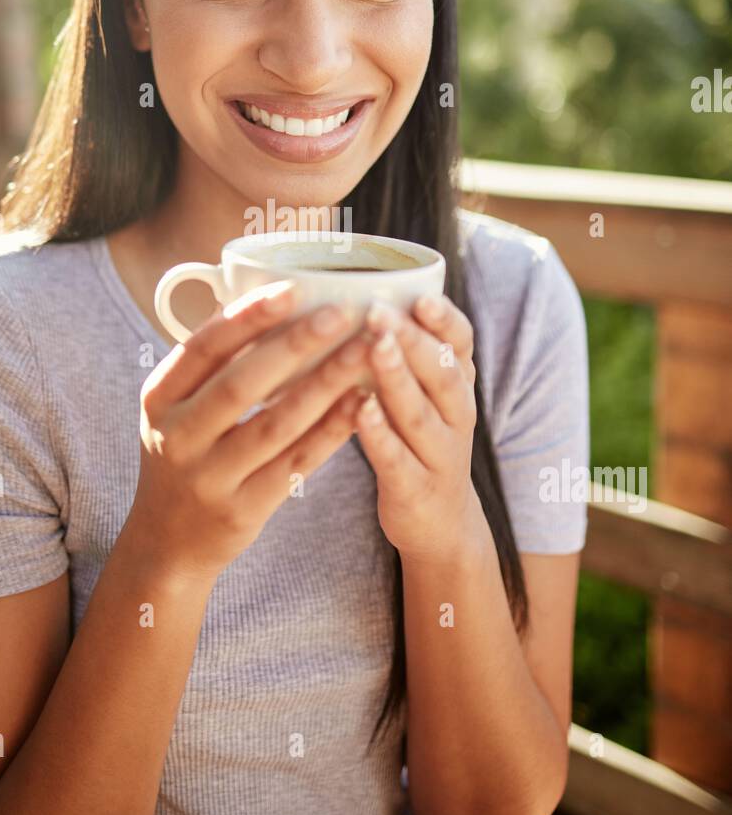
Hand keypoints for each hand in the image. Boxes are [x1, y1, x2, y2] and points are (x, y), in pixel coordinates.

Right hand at [134, 283, 371, 583]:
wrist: (167, 542)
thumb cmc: (185, 455)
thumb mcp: (175, 408)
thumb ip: (209, 362)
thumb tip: (259, 291)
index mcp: (159, 398)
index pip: (204, 347)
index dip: (248, 316)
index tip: (294, 288)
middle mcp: (178, 437)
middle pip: (241, 384)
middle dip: (295, 345)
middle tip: (343, 314)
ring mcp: (209, 478)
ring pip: (275, 425)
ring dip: (325, 384)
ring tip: (365, 352)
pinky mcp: (243, 510)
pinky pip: (296, 464)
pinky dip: (331, 432)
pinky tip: (361, 403)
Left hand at [353, 294, 481, 562]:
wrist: (441, 524)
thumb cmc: (416, 440)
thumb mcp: (423, 394)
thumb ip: (404, 351)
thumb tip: (353, 289)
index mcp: (458, 385)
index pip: (461, 344)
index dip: (444, 320)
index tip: (420, 295)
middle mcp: (457, 416)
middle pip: (440, 373)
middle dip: (412, 340)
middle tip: (379, 311)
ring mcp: (440, 455)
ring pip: (421, 413)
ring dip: (397, 379)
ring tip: (375, 349)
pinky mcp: (415, 490)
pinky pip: (397, 460)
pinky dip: (380, 435)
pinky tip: (359, 410)